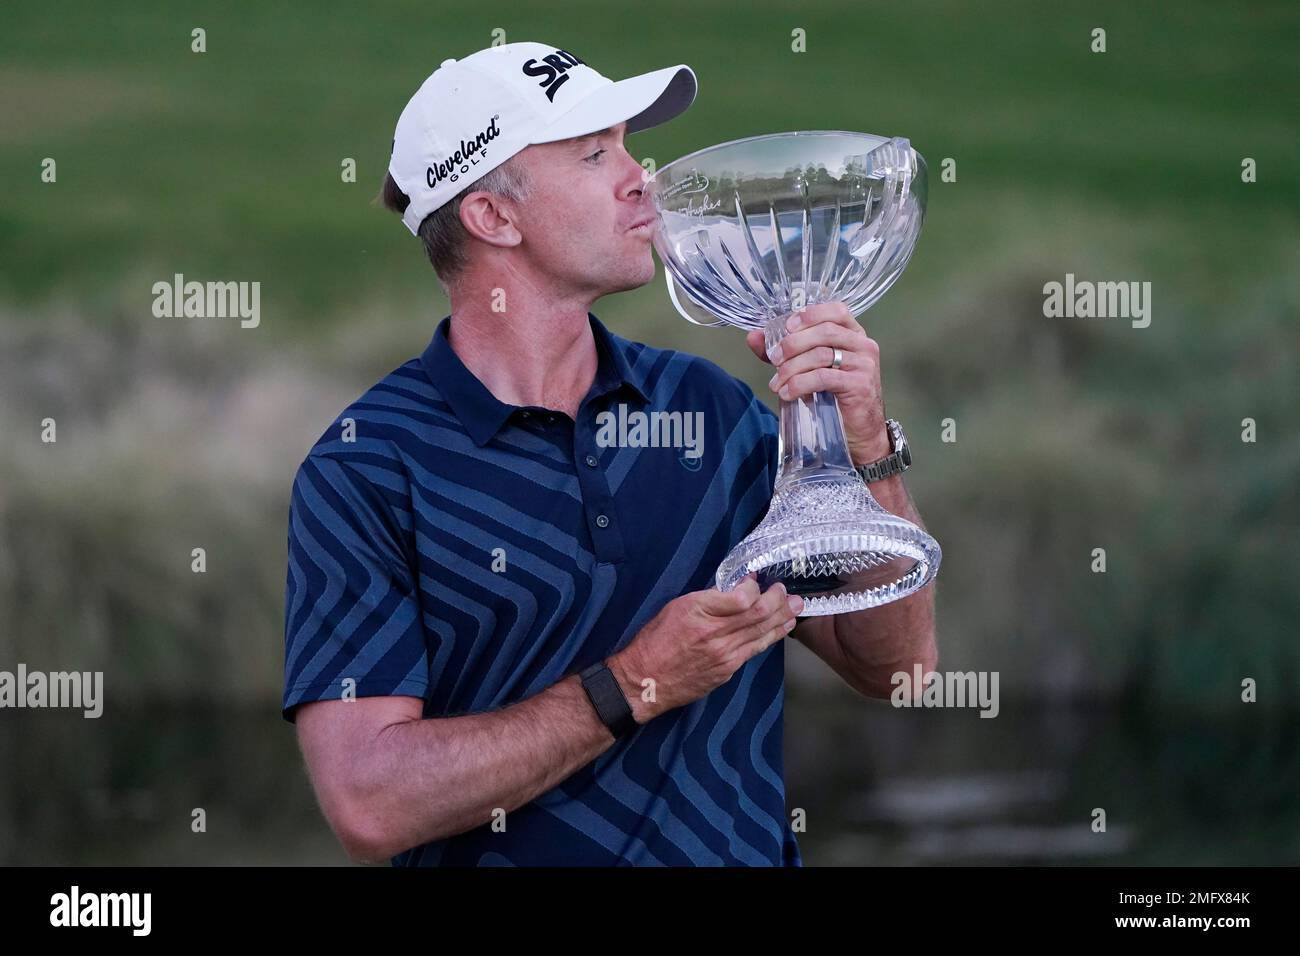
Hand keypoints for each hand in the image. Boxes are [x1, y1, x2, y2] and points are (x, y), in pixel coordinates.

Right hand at [610, 575, 803, 720]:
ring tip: (796, 607)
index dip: (754, 587)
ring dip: (783, 618)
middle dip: (778, 600)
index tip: (755, 579)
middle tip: (787, 591)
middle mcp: (715, 633)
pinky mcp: (728, 670)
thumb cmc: (655, 641)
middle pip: (759, 614)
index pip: (742, 597)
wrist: (645, 682)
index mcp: (698, 611)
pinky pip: (755, 649)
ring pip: (763, 632)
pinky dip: (772, 636)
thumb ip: (707, 599)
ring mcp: (724, 654)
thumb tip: (733, 589)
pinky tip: (782, 628)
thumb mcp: (675, 608)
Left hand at [745, 301, 890, 463]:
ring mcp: (863, 364)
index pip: (836, 310)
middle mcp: (863, 345)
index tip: (787, 327)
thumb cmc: (835, 396)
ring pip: (821, 354)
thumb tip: (753, 337)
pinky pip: (823, 377)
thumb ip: (784, 351)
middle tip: (774, 359)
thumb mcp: (809, 369)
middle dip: (793, 344)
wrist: (859, 431)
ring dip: (791, 368)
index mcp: (853, 334)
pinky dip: (799, 384)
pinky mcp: (859, 385)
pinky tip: (787, 393)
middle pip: (824, 331)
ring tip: (777, 383)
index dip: (810, 314)